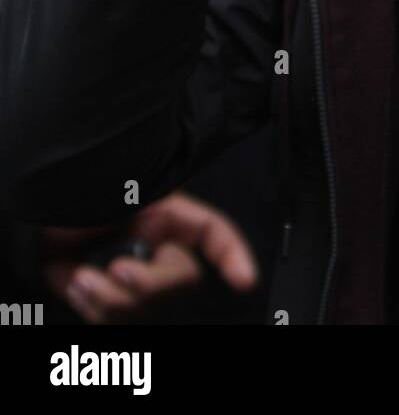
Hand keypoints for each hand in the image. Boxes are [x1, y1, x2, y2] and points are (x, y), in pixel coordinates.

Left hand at [39, 191, 257, 324]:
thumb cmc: (76, 196)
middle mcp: (157, 250)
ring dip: (109, 297)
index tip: (244, 280)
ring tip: (83, 276)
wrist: (34, 220)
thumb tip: (160, 247)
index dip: (234, 255)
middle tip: (116, 269)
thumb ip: (150, 211)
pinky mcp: (110, 301)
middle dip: (148, 283)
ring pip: (146, 308)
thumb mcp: (119, 196)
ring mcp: (134, 278)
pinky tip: (78, 283)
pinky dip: (93, 307)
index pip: (215, 233)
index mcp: (168, 217)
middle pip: (181, 281)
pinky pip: (115, 322)